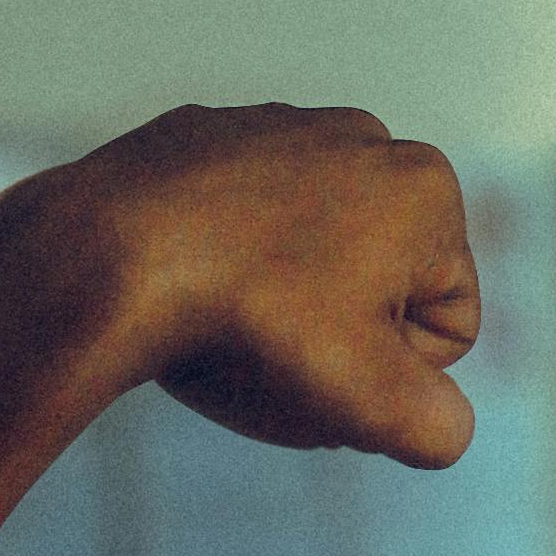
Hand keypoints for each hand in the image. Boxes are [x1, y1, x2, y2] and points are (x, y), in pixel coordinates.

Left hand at [48, 104, 482, 464]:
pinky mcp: (204, 134)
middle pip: (380, 287)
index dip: (395, 378)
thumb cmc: (251, 324)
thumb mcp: (373, 405)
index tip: (330, 374)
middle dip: (342, 337)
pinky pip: (239, 221)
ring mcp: (278, 127)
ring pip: (309, 254)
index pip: (449, 326)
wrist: (106, 259)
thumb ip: (440, 429)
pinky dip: (225, 259)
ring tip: (227, 328)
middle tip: (278, 362)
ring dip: (284, 301)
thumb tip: (442, 422)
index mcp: (427, 189)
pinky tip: (187, 289)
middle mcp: (365, 138)